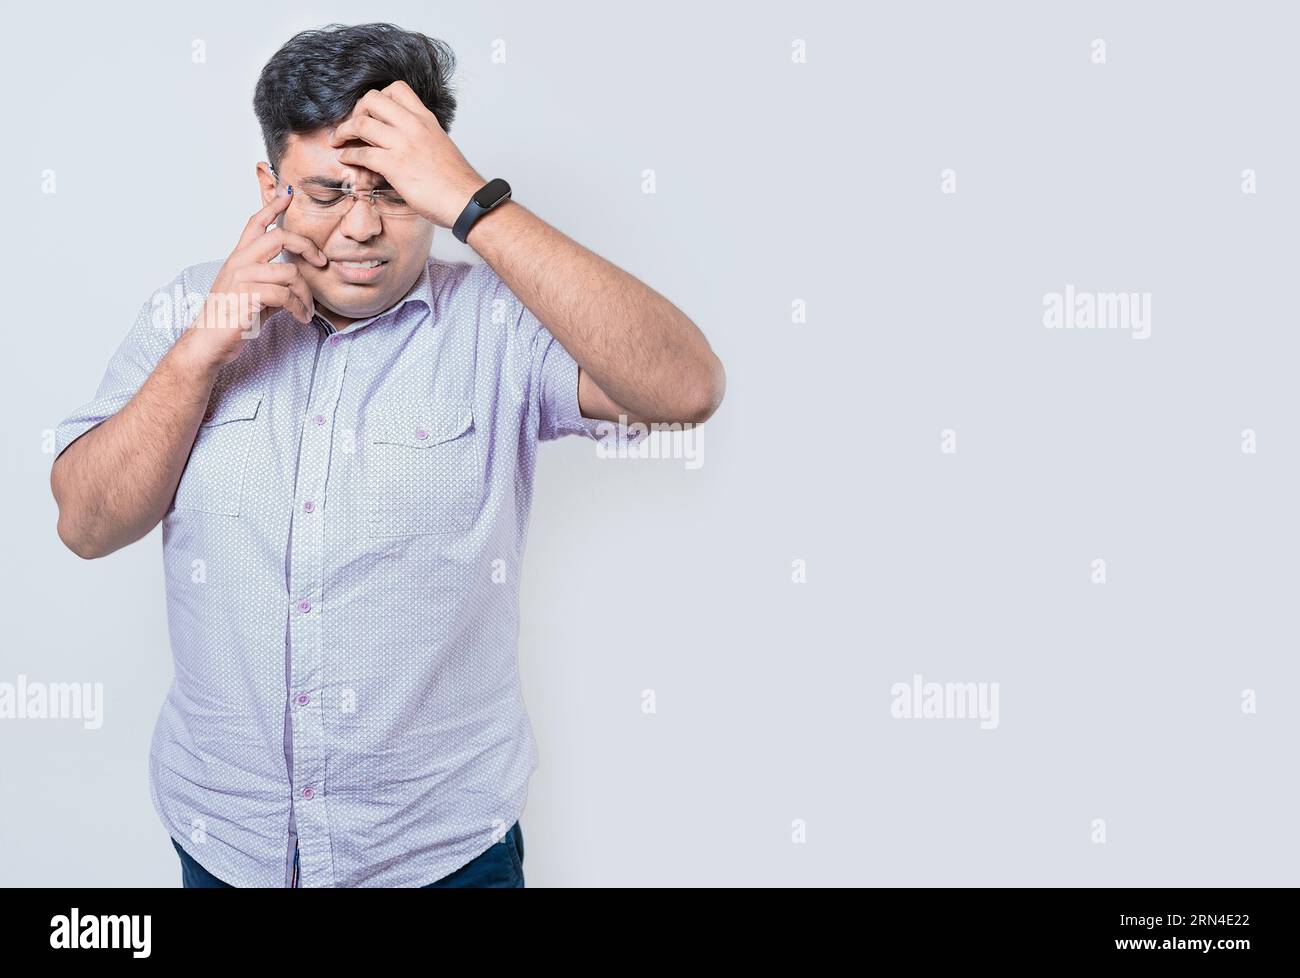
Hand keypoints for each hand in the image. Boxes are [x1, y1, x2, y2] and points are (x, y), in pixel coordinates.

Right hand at [180, 192, 328, 369]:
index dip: (272, 207)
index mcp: (239, 258)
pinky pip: (285, 295)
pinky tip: (301, 318)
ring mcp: (242, 278)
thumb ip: (273, 282)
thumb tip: (298, 283)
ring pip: (289, 273)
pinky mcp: (247, 296)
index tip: (288, 195)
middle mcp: (239, 262)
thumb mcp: (254, 294)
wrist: (210, 341)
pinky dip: (299, 308)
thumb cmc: (233, 319)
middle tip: (321, 262)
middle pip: (279, 237)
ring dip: (306, 295)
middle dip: (306, 246)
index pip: (255, 223)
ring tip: (308, 310)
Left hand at [328, 80, 485, 228]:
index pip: (396, 89)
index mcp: (426, 119)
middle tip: (353, 125)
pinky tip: (345, 159)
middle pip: (373, 99)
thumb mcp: (441, 146)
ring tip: (338, 141)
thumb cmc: (457, 181)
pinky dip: (349, 155)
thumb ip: (422, 137)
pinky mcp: (395, 166)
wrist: (467, 201)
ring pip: (361, 123)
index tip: (372, 113)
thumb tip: (406, 141)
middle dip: (356, 110)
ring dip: (343, 131)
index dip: (378, 98)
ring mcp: (403, 144)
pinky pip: (362, 153)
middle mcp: (414, 126)